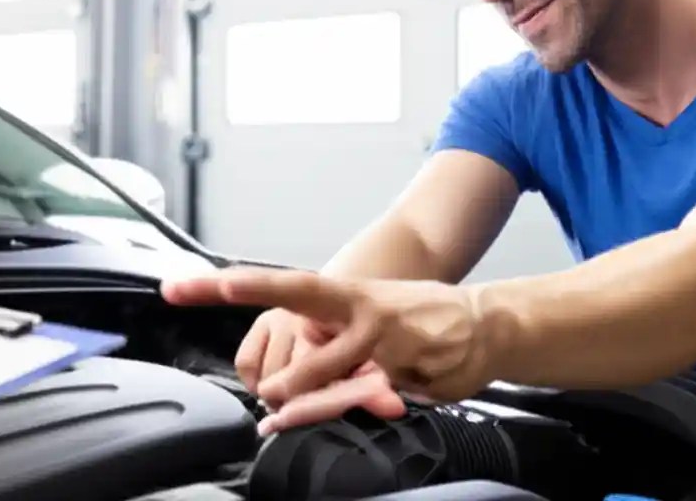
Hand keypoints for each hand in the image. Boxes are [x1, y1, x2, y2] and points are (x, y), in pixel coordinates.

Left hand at [162, 269, 494, 431]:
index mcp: (345, 295)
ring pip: (328, 390)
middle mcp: (362, 317)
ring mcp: (387, 349)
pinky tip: (381, 399)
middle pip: (303, 358)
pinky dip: (362, 409)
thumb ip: (319, 340)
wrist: (483, 322)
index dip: (250, 287)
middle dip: (283, 387)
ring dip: (310, 406)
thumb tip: (274, 380)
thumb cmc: (410, 316)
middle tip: (273, 397)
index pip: (289, 288)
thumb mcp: (360, 313)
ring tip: (299, 412)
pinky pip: (367, 407)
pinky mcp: (409, 380)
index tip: (212, 283)